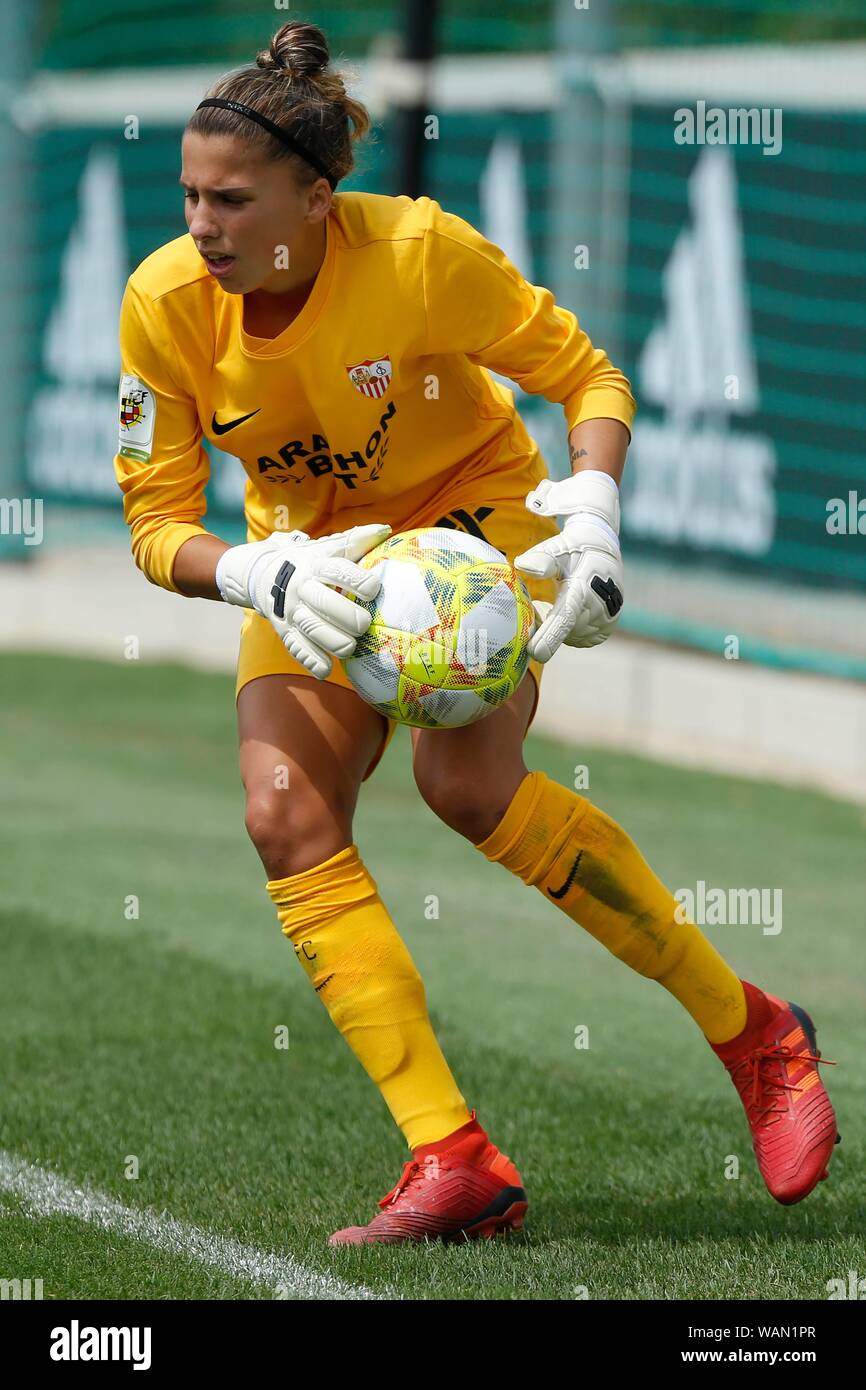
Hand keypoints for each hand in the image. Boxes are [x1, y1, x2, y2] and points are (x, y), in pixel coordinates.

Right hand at [216, 523, 390, 678]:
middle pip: (323, 601)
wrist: (263, 572)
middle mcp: (301, 586)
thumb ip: (357, 540)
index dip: (356, 580)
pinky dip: (309, 659)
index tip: (374, 589)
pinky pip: (295, 646)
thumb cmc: (310, 561)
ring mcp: (290, 609)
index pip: (337, 570)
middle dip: (346, 615)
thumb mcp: (329, 547)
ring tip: (350, 649)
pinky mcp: (283, 628)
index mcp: (316, 563)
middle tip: (365, 624)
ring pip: (310, 627)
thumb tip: (387, 529)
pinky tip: (325, 670)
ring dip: (331, 641)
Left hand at [514, 472, 623, 661]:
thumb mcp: (557, 547)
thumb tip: (522, 566)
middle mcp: (601, 606)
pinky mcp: (608, 627)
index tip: (535, 653)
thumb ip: (541, 559)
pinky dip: (570, 631)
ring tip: (559, 601)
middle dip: (547, 625)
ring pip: (572, 637)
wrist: (603, 549)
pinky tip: (569, 612)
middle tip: (541, 604)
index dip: (550, 636)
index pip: (566, 617)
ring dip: (559, 627)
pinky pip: (581, 639)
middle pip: (564, 630)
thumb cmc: (573, 548)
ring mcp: (607, 618)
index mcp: (584, 586)